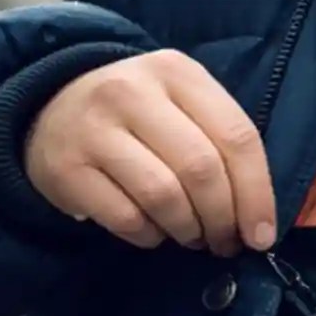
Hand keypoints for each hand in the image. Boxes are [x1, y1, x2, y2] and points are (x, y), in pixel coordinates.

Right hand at [25, 50, 276, 255]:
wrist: (53, 110)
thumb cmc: (138, 117)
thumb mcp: (183, 106)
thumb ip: (223, 145)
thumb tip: (260, 220)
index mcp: (176, 72)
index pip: (237, 136)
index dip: (257, 194)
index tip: (262, 235)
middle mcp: (132, 92)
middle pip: (201, 169)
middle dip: (223, 219)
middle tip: (225, 243)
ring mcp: (94, 129)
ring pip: (164, 196)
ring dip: (188, 230)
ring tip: (192, 237)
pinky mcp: (66, 168)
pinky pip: (126, 219)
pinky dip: (150, 237)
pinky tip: (153, 232)